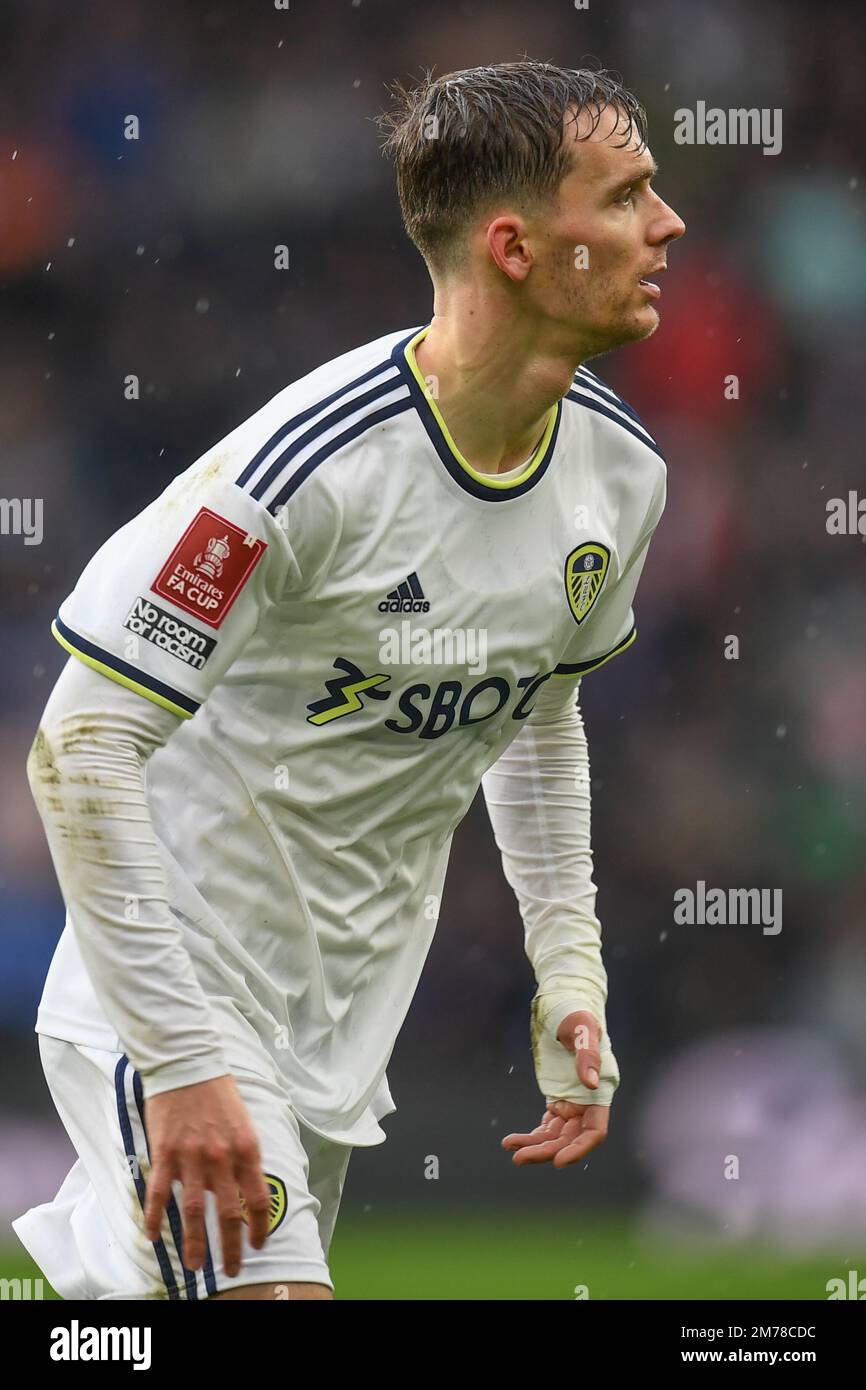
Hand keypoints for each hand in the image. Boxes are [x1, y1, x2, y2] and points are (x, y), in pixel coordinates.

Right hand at [143, 1074, 270, 1278]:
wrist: (188, 1064)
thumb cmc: (219, 1092)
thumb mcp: (244, 1122)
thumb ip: (243, 1156)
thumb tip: (238, 1190)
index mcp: (247, 1149)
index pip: (259, 1199)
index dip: (260, 1227)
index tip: (258, 1245)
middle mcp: (223, 1157)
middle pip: (230, 1213)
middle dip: (231, 1247)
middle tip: (231, 1271)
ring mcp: (193, 1157)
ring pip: (196, 1211)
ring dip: (195, 1243)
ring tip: (195, 1266)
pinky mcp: (166, 1153)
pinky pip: (161, 1194)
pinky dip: (156, 1218)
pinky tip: (154, 1236)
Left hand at [502, 1009, 610, 1166]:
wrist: (562, 1003)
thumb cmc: (576, 1012)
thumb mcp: (582, 1028)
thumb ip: (587, 1054)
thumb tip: (590, 1083)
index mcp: (601, 1089)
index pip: (594, 1130)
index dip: (579, 1148)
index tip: (559, 1161)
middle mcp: (588, 1101)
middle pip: (570, 1139)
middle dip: (547, 1151)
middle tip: (519, 1158)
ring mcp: (572, 1101)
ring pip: (555, 1136)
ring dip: (535, 1146)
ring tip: (510, 1149)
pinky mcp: (556, 1098)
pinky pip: (545, 1126)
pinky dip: (530, 1135)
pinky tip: (511, 1140)